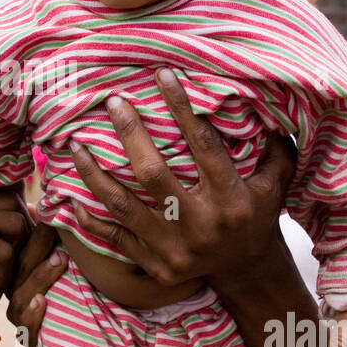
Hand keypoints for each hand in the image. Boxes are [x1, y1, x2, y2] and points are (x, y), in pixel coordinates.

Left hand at [70, 67, 295, 286]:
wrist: (247, 272)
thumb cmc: (257, 214)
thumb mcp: (275, 182)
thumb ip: (274, 146)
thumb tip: (269, 103)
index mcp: (231, 199)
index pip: (202, 144)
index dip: (181, 106)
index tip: (161, 75)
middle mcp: (200, 225)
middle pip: (152, 173)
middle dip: (130, 133)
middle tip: (113, 102)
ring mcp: (174, 249)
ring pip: (122, 205)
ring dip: (94, 174)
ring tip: (76, 146)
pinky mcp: (156, 265)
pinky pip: (115, 238)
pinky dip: (91, 219)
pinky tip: (70, 199)